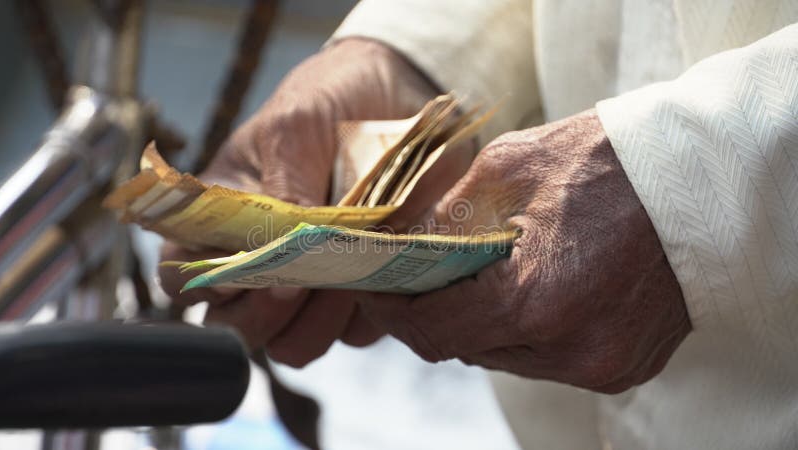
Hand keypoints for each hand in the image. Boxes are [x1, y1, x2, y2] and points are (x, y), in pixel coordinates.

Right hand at [159, 38, 468, 366]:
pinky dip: (368, 312)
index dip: (204, 283)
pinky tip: (383, 269)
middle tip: (303, 279)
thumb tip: (281, 264)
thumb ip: (283, 189)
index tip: (243, 270)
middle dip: (265, 314)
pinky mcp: (361, 293)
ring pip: (292, 345)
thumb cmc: (327, 101)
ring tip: (349, 276)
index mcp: (222, 217)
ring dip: (317, 323)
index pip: (182, 273)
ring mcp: (310, 283)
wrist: (398, 92)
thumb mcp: (295, 128)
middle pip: (237, 325)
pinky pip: (355, 333)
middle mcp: (261, 259)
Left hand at [358, 110, 691, 392]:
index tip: (374, 291)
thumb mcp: (506, 169)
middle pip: (469, 348)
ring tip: (488, 275)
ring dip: (488, 323)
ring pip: (509, 357)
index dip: (394, 312)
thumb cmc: (604, 160)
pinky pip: (550, 358)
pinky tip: (538, 287)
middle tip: (425, 276)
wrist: (696, 176)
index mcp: (534, 299)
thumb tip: (400, 247)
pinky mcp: (624, 366)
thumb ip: (444, 218)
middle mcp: (569, 347)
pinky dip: (531, 330)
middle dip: (441, 312)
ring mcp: (601, 364)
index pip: (434, 331)